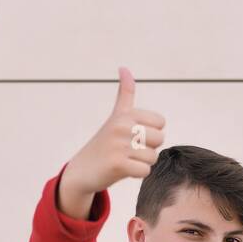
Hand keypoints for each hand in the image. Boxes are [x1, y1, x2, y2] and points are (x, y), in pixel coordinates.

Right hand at [61, 66, 166, 200]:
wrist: (82, 170)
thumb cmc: (104, 144)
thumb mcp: (115, 116)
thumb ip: (125, 94)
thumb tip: (124, 67)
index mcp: (125, 114)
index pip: (160, 122)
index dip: (151, 132)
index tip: (134, 136)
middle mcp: (122, 127)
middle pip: (159, 139)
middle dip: (148, 148)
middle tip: (129, 151)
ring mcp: (119, 146)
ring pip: (153, 157)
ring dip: (141, 162)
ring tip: (125, 160)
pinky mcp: (118, 165)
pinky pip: (145, 171)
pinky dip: (137, 174)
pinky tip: (123, 170)